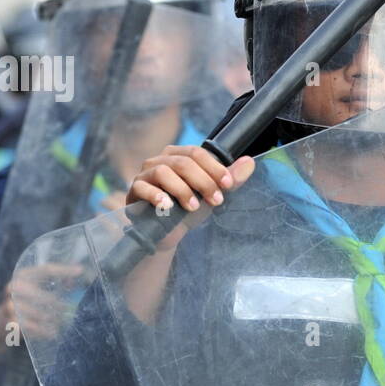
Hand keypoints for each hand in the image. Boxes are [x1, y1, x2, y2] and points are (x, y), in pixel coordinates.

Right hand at [0, 262, 84, 351]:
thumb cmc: (24, 303)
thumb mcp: (35, 289)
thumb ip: (55, 283)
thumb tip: (78, 278)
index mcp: (22, 276)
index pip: (45, 269)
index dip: (64, 270)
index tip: (80, 270)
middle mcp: (14, 287)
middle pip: (44, 295)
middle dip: (59, 304)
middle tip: (69, 309)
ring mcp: (10, 305)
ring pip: (41, 314)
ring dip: (54, 320)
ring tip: (62, 323)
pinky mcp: (9, 322)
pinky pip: (33, 327)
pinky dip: (44, 331)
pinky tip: (53, 333)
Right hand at [127, 145, 254, 249]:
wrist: (169, 232)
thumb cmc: (190, 208)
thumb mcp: (213, 194)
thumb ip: (231, 179)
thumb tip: (250, 162)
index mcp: (178, 155)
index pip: (197, 153)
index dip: (214, 168)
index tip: (228, 185)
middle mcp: (160, 160)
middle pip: (182, 162)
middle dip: (203, 182)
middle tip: (216, 201)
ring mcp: (145, 174)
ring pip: (163, 172)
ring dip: (183, 190)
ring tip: (194, 207)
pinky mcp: (134, 191)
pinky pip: (143, 187)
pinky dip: (156, 195)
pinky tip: (167, 206)